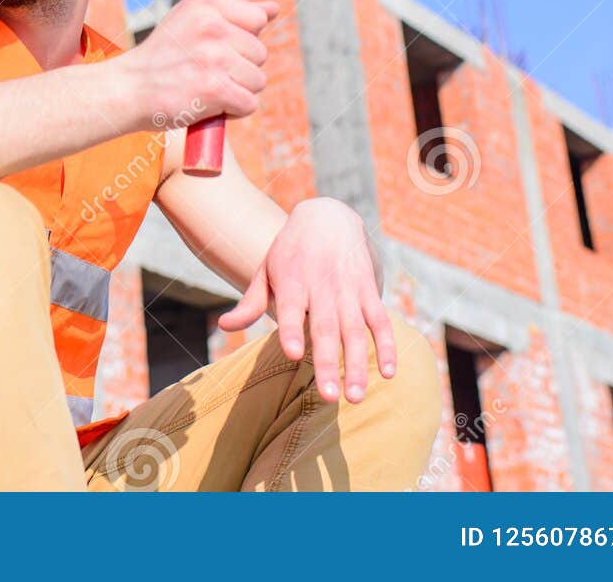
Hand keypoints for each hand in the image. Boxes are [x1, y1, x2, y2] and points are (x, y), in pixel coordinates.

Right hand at [117, 0, 279, 130]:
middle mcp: (212, 26)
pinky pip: (249, 103)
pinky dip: (233, 111)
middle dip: (239, 68)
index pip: (257, 20)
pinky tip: (209, 105)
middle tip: (205, 72)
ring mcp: (214, 57)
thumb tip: (274, 9)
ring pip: (258, 80)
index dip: (242, 40)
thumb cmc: (162, 58)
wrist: (127, 90)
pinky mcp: (215, 88)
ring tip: (206, 88)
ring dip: (237, 91)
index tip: (216, 49)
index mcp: (206, 4)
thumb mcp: (191, 22)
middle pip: (260, 53)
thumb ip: (234, 14)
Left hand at [217, 197, 395, 403]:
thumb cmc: (291, 251)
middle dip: (329, 363)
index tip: (294, 354)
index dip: (292, 330)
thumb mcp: (266, 269)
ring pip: (356, 330)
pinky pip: (381, 321)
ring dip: (358, 365)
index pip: (290, 308)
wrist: (329, 216)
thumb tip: (224, 326)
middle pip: (326, 328)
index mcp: (293, 281)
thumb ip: (250, 302)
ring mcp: (349, 289)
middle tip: (330, 398)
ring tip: (355, 397)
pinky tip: (388, 373)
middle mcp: (322, 286)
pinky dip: (388, 346)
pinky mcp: (369, 291)